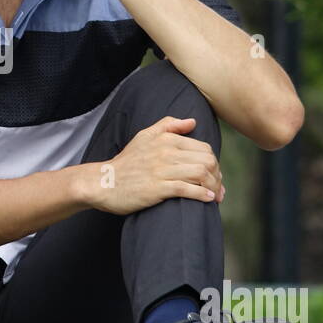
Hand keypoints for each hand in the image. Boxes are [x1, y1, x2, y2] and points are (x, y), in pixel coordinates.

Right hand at [84, 116, 224, 215]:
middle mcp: (166, 152)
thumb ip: (168, 125)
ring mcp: (161, 170)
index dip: (214, 162)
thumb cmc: (126, 162)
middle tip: (218, 187)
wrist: (103, 182)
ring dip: (213, 186)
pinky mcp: (157, 188)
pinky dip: (202, 195)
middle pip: (206, 161)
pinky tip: (207, 199)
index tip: (214, 175)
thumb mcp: (144, 136)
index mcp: (166, 139)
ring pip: (200, 174)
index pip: (203, 148)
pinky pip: (187, 189)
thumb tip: (192, 122)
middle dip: (217, 175)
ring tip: (215, 195)